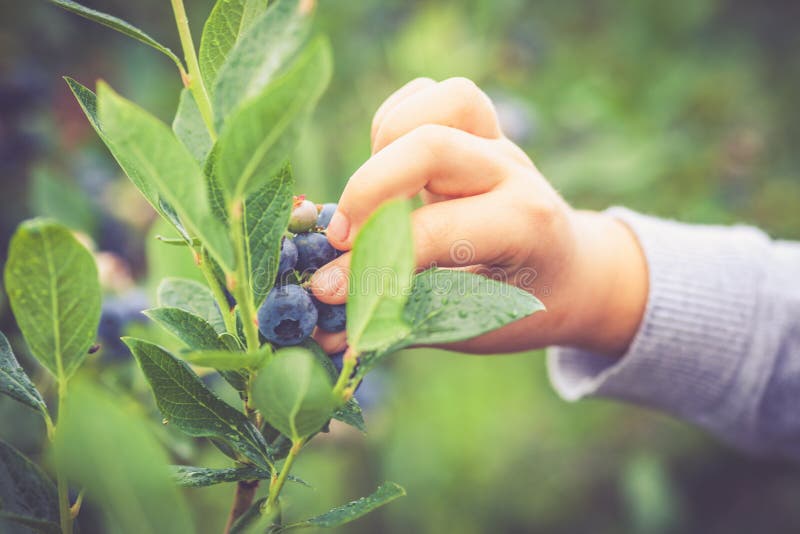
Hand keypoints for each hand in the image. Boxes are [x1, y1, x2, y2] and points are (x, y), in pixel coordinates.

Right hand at [310, 77, 647, 356]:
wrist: (573, 272)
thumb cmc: (521, 305)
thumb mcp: (470, 325)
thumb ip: (399, 325)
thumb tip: (324, 336)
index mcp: (521, 227)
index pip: (436, 231)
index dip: (373, 262)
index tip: (330, 290)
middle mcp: (512, 173)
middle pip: (432, 146)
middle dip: (369, 188)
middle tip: (342, 238)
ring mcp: (498, 142)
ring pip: (442, 100)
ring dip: (387, 142)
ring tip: (373, 195)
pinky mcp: (480, 127)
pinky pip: (431, 94)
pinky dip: (394, 121)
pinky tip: (388, 168)